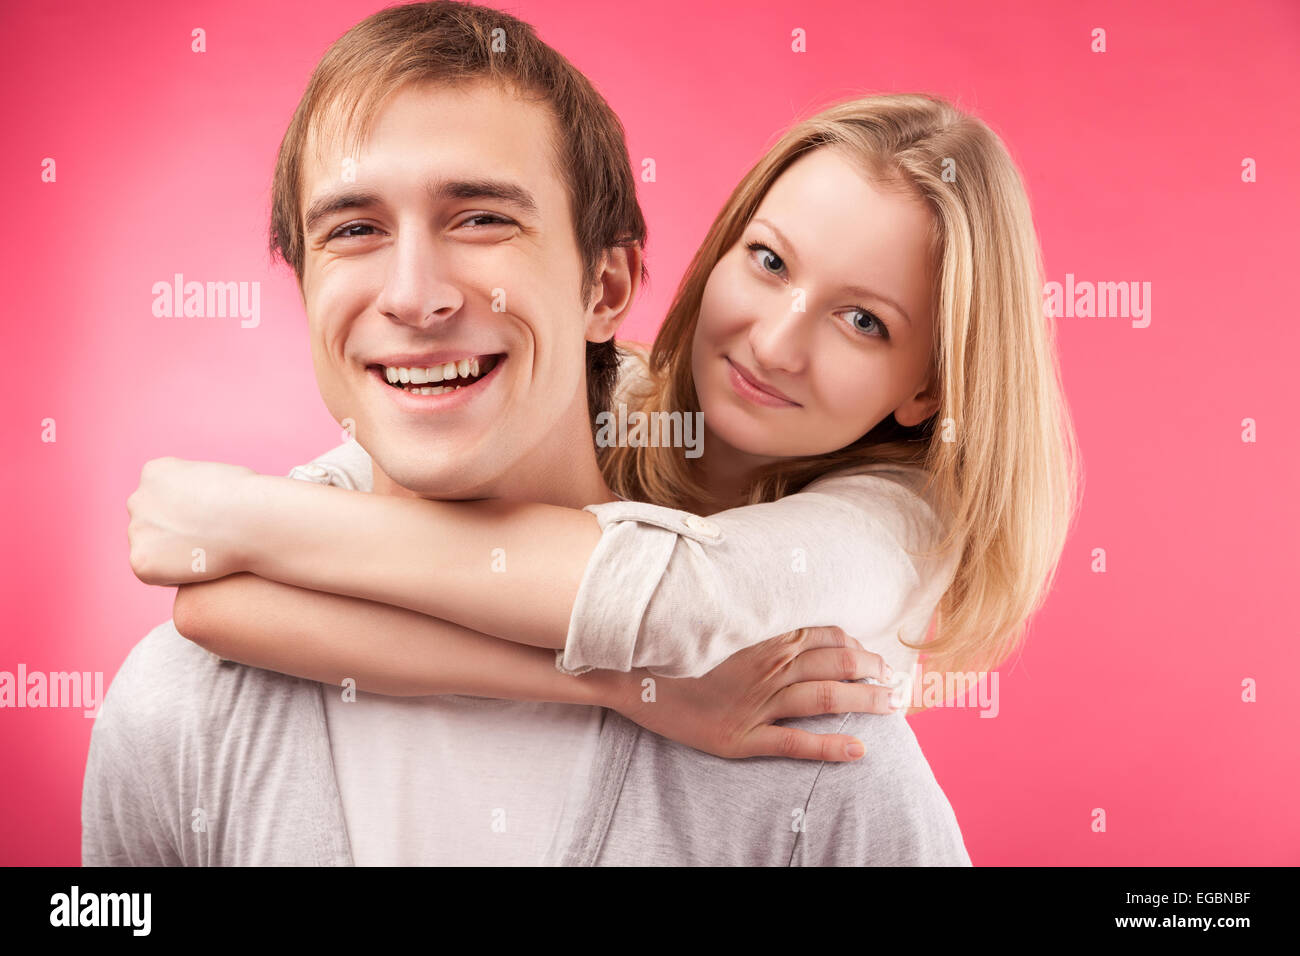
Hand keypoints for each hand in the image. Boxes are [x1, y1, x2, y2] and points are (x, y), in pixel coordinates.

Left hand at [127, 457, 256, 585]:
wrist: (252, 521)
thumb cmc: (250, 497)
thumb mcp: (218, 475)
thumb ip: (196, 488)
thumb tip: (197, 506)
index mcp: (155, 472)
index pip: (159, 494)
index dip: (186, 509)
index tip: (209, 520)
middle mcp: (138, 498)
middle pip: (150, 520)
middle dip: (172, 530)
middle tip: (206, 541)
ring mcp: (137, 529)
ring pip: (151, 546)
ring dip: (170, 552)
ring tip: (205, 555)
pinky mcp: (140, 560)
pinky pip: (152, 570)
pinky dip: (170, 573)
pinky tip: (197, 568)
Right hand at [604, 625, 899, 761]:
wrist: (626, 670)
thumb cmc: (669, 639)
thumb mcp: (713, 613)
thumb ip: (747, 606)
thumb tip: (765, 584)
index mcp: (765, 634)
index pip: (826, 635)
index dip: (853, 644)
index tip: (868, 651)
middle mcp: (769, 666)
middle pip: (837, 665)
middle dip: (871, 672)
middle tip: (891, 681)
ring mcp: (758, 703)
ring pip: (825, 699)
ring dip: (864, 703)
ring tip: (890, 707)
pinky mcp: (741, 738)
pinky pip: (796, 741)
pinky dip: (830, 746)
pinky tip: (858, 750)